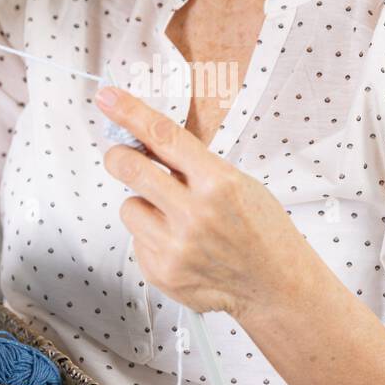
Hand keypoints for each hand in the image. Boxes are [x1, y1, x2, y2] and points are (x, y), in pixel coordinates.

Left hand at [96, 85, 307, 316]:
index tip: (108, 98)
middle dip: (119, 156)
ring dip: (144, 205)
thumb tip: (145, 142)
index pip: (163, 136)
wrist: (276, 285)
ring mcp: (175, 248)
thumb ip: (193, 165)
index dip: (129, 112)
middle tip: (121, 156)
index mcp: (218, 184)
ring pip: (128, 207)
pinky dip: (152, 237)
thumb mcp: (238, 183)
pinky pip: (136, 240)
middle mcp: (195, 216)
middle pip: (130, 169)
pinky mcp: (162, 273)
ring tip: (175, 219)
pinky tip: (181, 246)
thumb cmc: (261, 231)